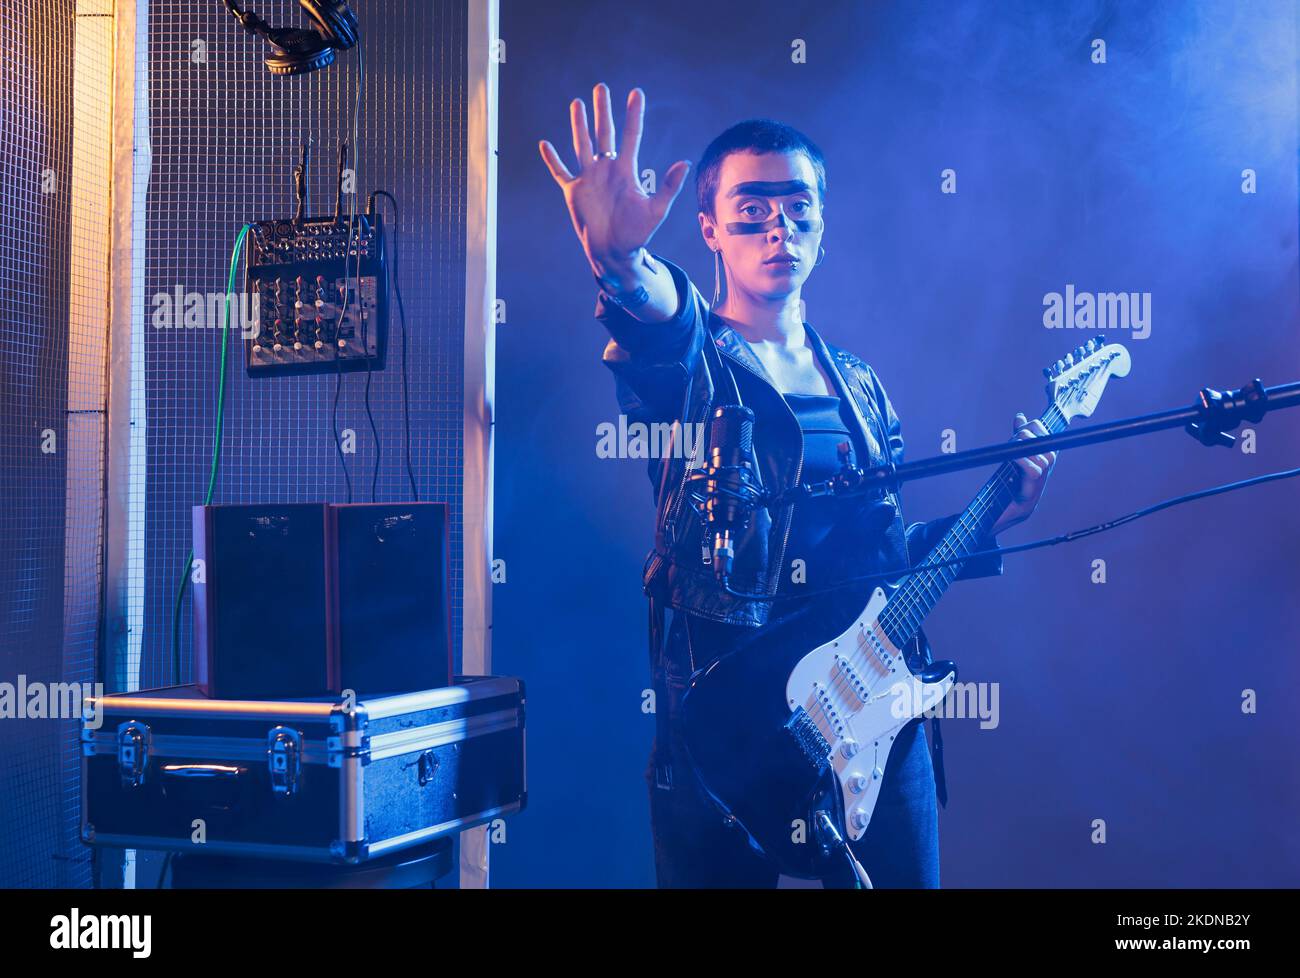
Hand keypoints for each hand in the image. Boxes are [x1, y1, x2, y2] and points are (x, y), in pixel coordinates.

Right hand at [538, 84, 691, 280]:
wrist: (614, 252)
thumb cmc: (637, 234)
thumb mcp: (656, 210)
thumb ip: (668, 186)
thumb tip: (684, 162)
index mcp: (626, 170)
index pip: (630, 135)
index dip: (633, 114)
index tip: (636, 93)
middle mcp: (606, 169)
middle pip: (603, 133)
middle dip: (602, 110)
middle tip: (601, 87)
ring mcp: (589, 178)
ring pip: (582, 145)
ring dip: (578, 125)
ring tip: (577, 103)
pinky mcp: (573, 191)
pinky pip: (560, 172)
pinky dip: (552, 159)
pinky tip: (545, 144)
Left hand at [991, 412, 1056, 535]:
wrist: (992, 521)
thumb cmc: (1001, 492)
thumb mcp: (1008, 462)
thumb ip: (1016, 441)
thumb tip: (1020, 417)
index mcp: (1040, 468)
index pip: (1048, 442)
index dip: (1036, 429)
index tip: (1020, 424)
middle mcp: (1043, 478)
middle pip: (1049, 448)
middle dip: (1031, 436)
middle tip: (1014, 436)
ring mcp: (1038, 488)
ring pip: (1045, 459)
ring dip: (1027, 448)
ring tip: (1012, 447)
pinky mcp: (1030, 497)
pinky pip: (1034, 473)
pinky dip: (1023, 461)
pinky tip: (1012, 458)